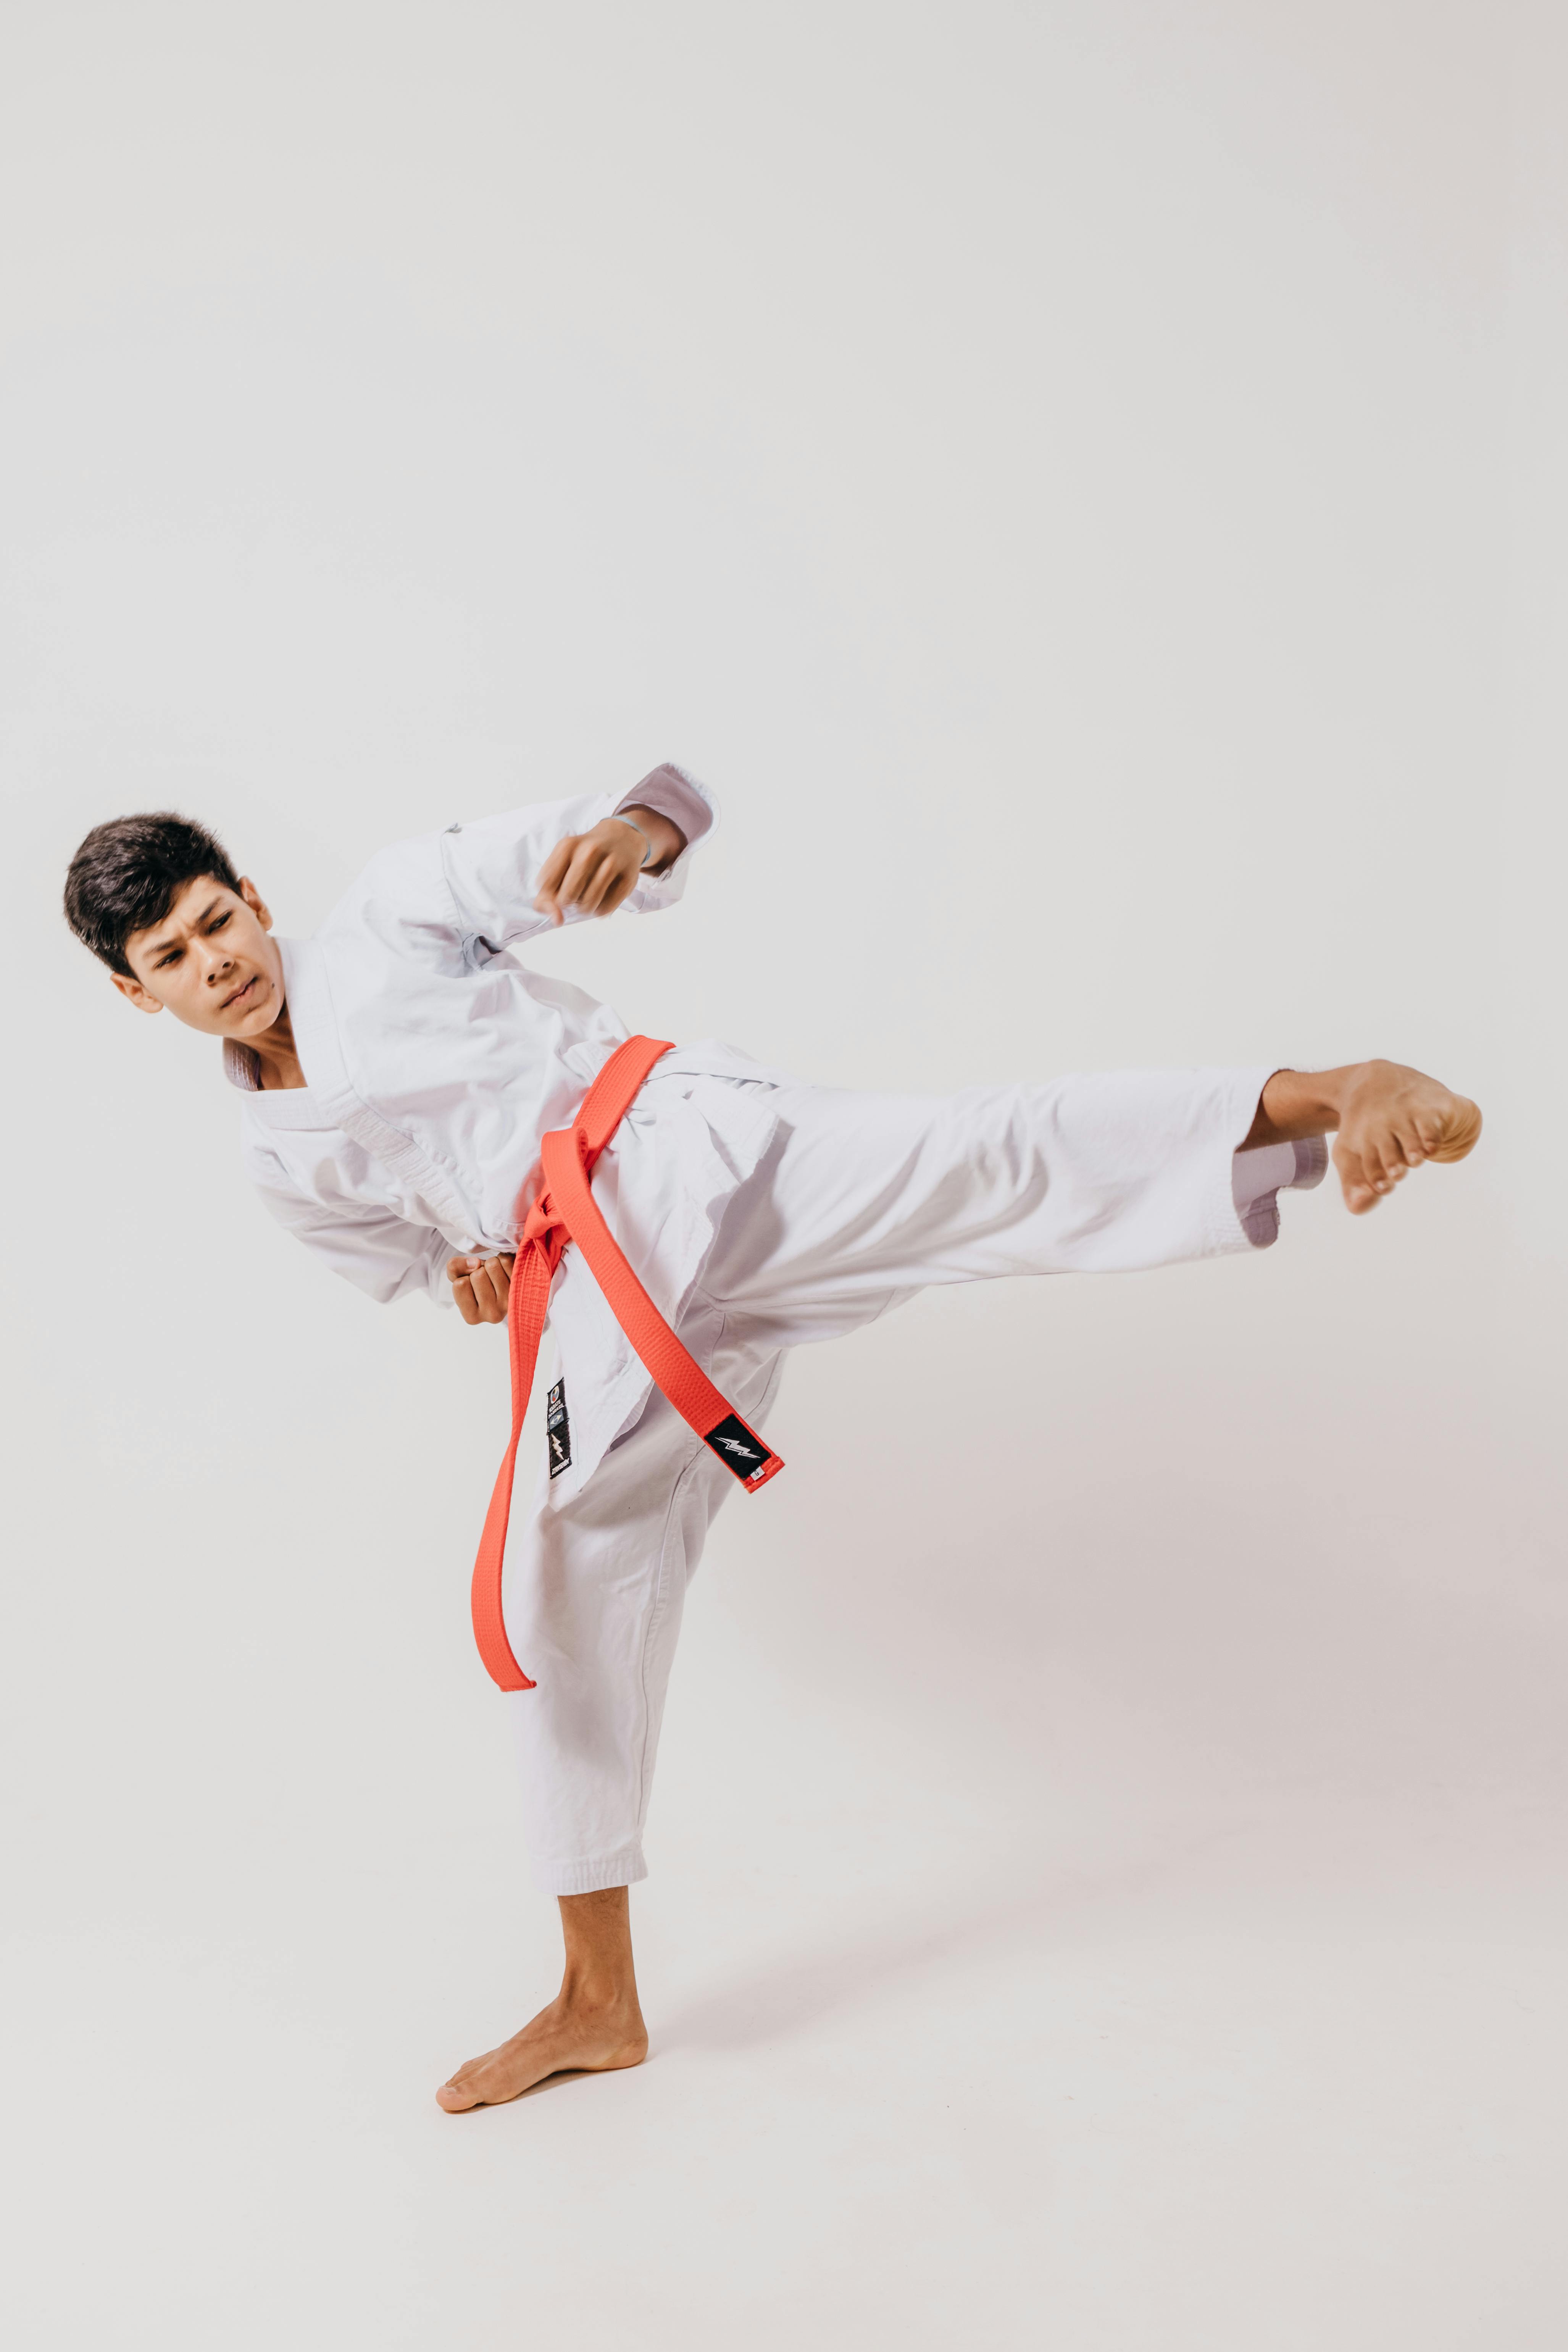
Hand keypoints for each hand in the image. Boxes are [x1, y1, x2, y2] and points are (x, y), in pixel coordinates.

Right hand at [447, 1252, 514, 1324]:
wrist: (499, 1283)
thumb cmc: (475, 1283)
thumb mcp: (457, 1277)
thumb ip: (454, 1267)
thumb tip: (475, 1263)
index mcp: (472, 1317)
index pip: (460, 1284)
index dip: (463, 1277)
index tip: (470, 1284)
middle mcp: (492, 1315)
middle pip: (478, 1275)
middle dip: (478, 1270)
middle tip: (484, 1279)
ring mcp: (510, 1301)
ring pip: (492, 1266)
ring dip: (490, 1264)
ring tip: (493, 1275)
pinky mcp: (523, 1287)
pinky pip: (507, 1261)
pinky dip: (502, 1259)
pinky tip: (503, 1271)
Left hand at [532, 806, 683, 926]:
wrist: (622, 838)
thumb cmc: (585, 858)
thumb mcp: (562, 864)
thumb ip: (547, 893)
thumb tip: (557, 920)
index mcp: (567, 846)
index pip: (545, 885)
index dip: (548, 896)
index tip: (558, 891)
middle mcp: (589, 851)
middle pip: (566, 898)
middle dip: (568, 903)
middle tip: (576, 894)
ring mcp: (611, 863)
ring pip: (587, 905)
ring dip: (584, 909)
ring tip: (588, 898)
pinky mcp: (628, 878)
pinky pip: (605, 909)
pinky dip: (600, 911)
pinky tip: (602, 899)